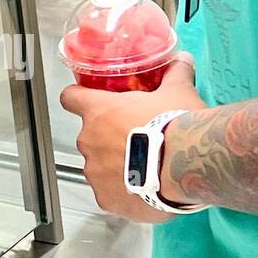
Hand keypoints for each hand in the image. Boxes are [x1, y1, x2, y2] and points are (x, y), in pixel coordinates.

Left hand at [59, 53, 207, 222]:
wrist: (187, 164)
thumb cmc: (176, 124)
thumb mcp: (177, 93)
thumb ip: (175, 75)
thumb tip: (183, 59)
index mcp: (98, 110)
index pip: (70, 98)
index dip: (78, 99)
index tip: (85, 102)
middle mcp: (89, 139)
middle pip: (91, 136)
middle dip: (110, 139)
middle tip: (138, 142)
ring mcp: (94, 171)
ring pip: (99, 167)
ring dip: (116, 167)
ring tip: (146, 171)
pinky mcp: (105, 198)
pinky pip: (110, 194)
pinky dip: (123, 194)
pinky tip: (145, 191)